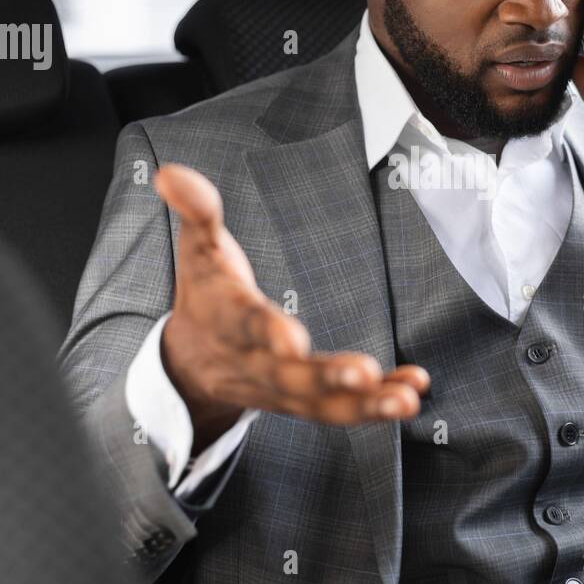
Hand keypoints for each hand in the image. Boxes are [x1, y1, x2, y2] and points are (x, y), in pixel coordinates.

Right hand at [153, 164, 428, 450]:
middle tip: (365, 374)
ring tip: (405, 401)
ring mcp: (280, 389)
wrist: (190, 362)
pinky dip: (377, 405)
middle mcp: (254, 363)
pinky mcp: (304, 403)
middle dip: (326, 377)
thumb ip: (196, 210)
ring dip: (366, 404)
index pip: (246, 326)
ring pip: (321, 405)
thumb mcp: (197, 248)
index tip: (294, 341)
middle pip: (290, 377)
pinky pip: (341, 411)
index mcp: (228, 320)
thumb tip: (170, 172)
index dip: (268, 332)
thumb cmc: (206, 293)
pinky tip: (412, 393)